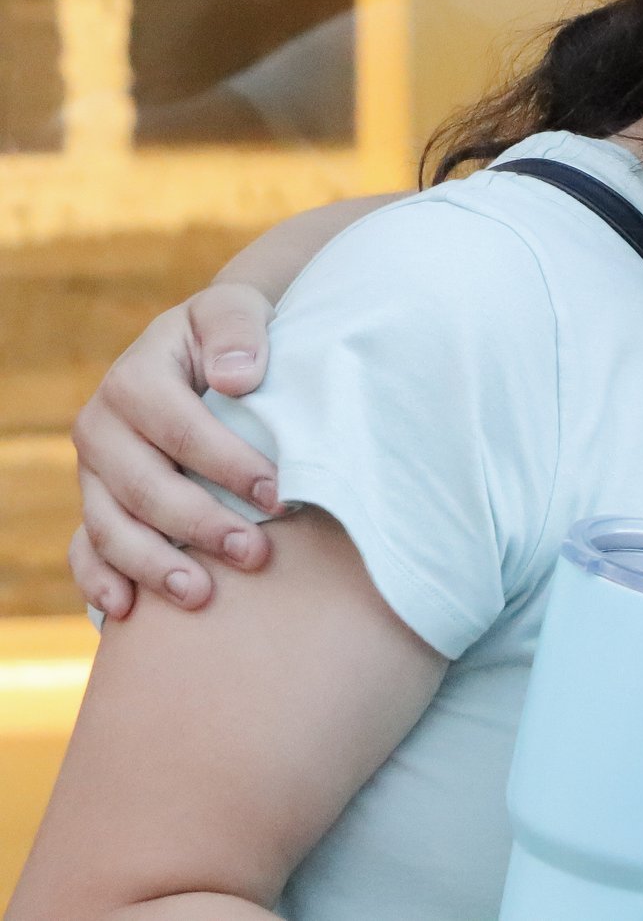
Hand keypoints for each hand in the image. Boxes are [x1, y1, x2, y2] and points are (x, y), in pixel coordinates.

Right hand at [67, 283, 281, 618]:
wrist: (204, 354)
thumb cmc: (229, 337)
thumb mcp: (234, 310)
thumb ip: (236, 330)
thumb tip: (237, 377)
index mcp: (134, 379)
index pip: (179, 429)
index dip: (227, 463)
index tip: (278, 493)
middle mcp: (102, 428)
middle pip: (144, 487)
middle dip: (200, 524)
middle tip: (254, 553)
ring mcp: (93, 472)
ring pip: (110, 526)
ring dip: (153, 565)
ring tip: (201, 595)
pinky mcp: (96, 503)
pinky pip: (85, 548)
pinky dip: (99, 580)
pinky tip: (125, 611)